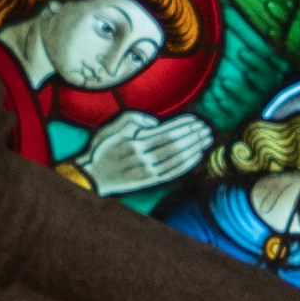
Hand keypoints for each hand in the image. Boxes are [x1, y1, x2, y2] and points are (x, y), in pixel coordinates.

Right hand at [76, 110, 210, 194]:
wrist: (94, 175)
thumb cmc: (103, 148)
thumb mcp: (112, 127)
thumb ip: (133, 119)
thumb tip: (155, 122)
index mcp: (134, 142)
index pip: (166, 133)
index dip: (183, 127)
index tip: (196, 120)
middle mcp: (143, 158)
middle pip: (175, 146)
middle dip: (193, 136)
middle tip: (206, 129)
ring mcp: (147, 171)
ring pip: (176, 159)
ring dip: (194, 148)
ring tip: (206, 140)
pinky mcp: (150, 181)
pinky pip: (173, 173)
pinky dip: (187, 164)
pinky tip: (197, 156)